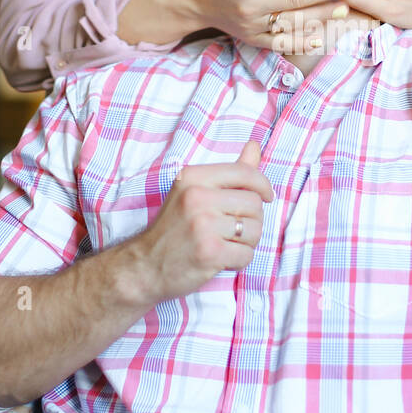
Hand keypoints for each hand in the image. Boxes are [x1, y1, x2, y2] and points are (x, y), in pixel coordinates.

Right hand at [129, 141, 273, 301]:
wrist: (144, 266)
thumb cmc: (173, 228)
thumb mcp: (195, 191)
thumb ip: (230, 171)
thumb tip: (255, 146)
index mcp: (193, 177)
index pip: (244, 173)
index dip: (263, 185)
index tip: (267, 196)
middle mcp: (197, 197)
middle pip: (254, 204)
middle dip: (251, 220)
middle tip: (231, 230)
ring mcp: (202, 225)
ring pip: (254, 231)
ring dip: (246, 242)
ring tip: (225, 244)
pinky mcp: (210, 252)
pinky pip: (247, 254)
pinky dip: (238, 260)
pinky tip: (221, 259)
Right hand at [172, 0, 360, 51]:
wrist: (192, 4)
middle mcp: (250, 9)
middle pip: (295, 2)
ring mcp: (253, 28)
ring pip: (293, 24)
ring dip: (321, 17)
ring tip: (345, 7)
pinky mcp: (254, 40)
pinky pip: (281, 44)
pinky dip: (301, 42)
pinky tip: (322, 37)